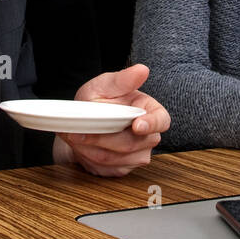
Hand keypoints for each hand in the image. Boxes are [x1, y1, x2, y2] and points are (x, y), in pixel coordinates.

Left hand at [54, 64, 169, 176]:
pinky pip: (107, 167)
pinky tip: (83, 146)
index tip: (136, 125)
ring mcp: (137, 154)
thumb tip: (142, 70)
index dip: (151, 125)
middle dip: (105, 137)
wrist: (82, 124)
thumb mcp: (105, 85)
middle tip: (84, 129)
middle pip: (133, 143)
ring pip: (116, 157)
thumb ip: (122, 80)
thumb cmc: (98, 101)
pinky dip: (90, 157)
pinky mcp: (122, 168)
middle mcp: (148, 136)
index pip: (161, 121)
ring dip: (93, 147)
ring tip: (78, 135)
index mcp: (150, 111)